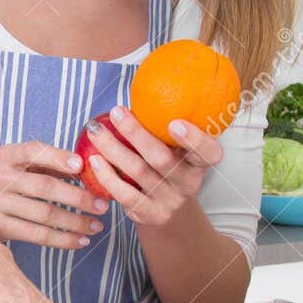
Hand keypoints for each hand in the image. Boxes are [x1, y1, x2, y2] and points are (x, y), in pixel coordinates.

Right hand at [0, 143, 106, 250]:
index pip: (34, 152)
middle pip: (44, 187)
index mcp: (7, 156)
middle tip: (102, 205)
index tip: (82, 165)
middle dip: (78, 197)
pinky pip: (37, 236)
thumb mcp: (17, 163)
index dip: (58, 157)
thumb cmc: (3, 179)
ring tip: (96, 225)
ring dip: (75, 222)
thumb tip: (88, 171)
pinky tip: (81, 240)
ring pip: (44, 215)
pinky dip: (63, 239)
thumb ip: (47, 163)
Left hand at [84, 105, 222, 226]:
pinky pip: (125, 195)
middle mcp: (188, 183)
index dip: (194, 139)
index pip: (209, 152)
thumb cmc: (169, 170)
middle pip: (162, 159)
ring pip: (139, 172)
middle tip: (117, 111)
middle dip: (137, 134)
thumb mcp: (178, 152)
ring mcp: (168, 201)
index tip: (174, 123)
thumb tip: (143, 88)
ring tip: (96, 130)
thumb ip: (166, 129)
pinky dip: (107, 176)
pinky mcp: (149, 214)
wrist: (170, 215)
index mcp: (199, 163)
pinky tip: (94, 160)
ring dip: (114, 149)